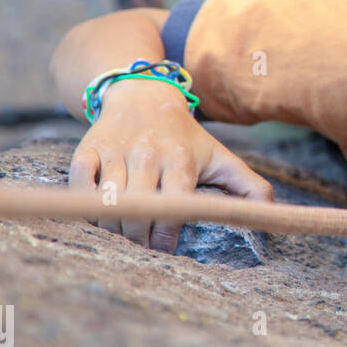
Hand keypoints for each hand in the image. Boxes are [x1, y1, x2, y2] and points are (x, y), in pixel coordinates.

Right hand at [67, 78, 273, 252]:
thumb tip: (268, 218)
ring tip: (124, 234)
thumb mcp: (222, 157)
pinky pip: (78, 182)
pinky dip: (84, 204)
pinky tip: (98, 214)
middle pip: (138, 210)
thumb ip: (250, 188)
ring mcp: (116, 151)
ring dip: (113, 228)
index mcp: (181, 161)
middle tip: (144, 247)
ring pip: (108, 202)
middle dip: (140, 238)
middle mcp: (148, 154)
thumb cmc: (186, 137)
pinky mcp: (88, 148)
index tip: (166, 251)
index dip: (168, 236)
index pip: (174, 207)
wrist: (144, 95)